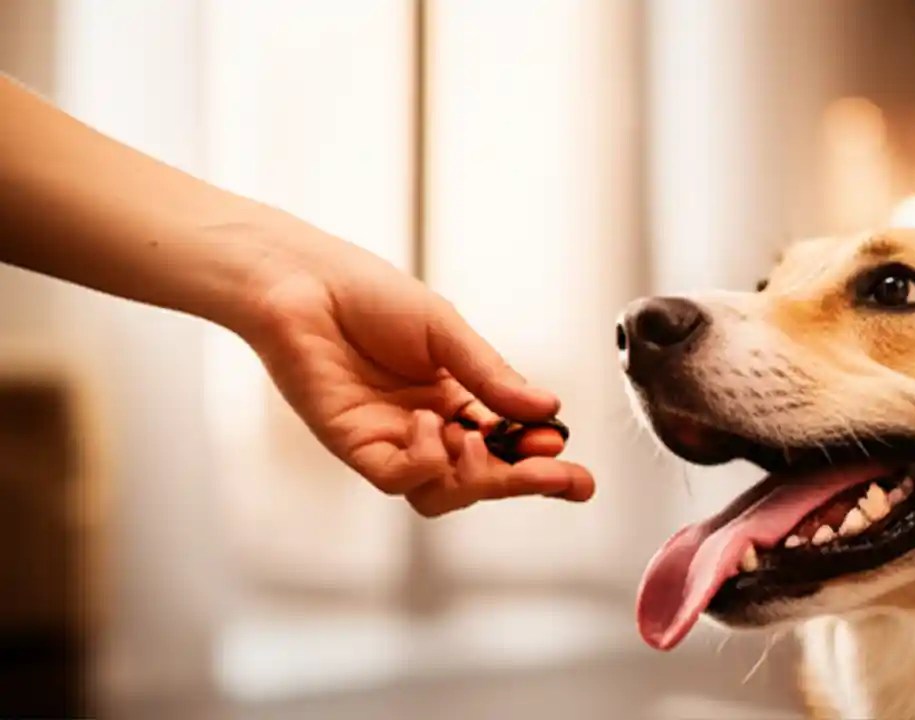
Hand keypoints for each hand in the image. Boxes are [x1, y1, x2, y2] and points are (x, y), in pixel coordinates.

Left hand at [238, 228, 594, 516]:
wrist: (303, 280)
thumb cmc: (370, 296)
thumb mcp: (447, 332)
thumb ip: (492, 376)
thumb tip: (548, 409)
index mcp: (456, 399)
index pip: (507, 444)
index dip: (541, 462)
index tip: (575, 469)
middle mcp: (427, 427)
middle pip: (482, 479)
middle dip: (524, 482)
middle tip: (559, 476)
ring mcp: (391, 439)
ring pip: (442, 493)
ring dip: (475, 478)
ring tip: (479, 442)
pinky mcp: (354, 444)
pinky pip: (399, 478)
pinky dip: (425, 459)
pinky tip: (429, 422)